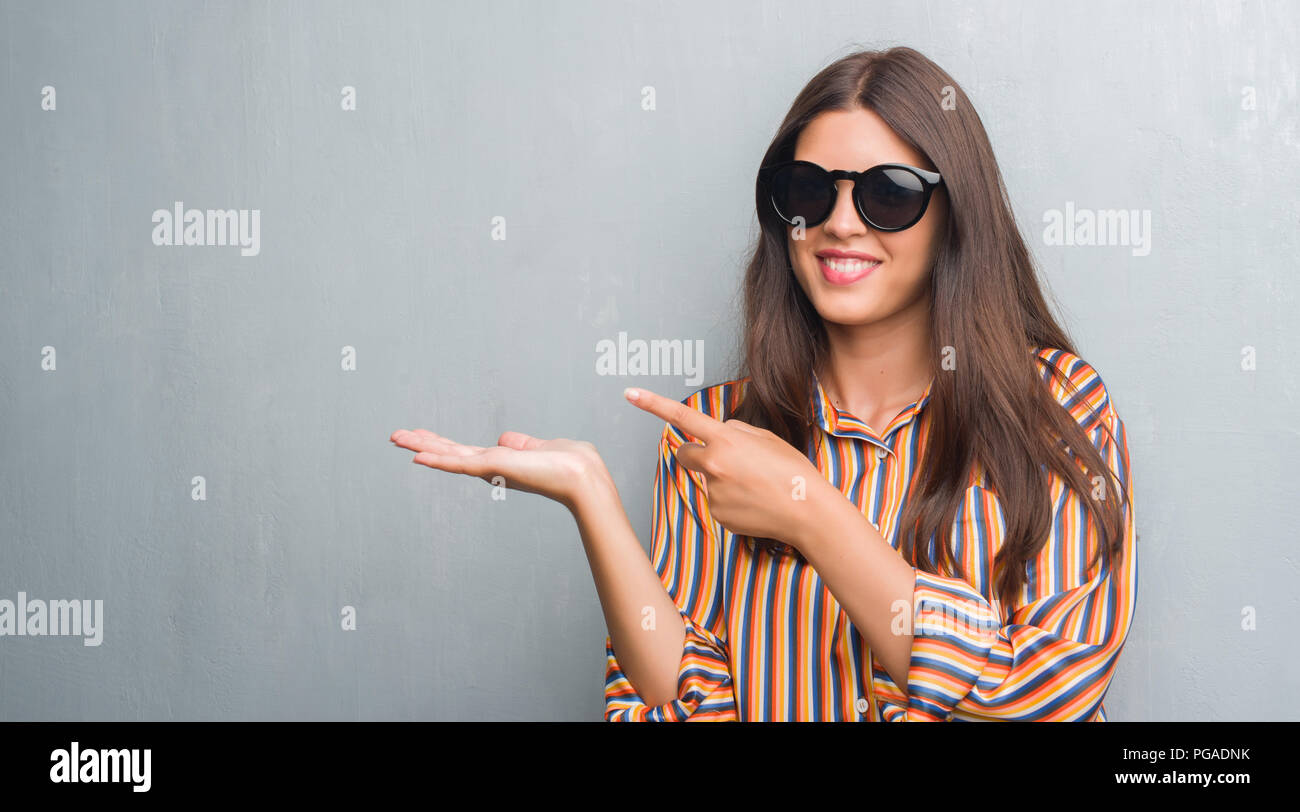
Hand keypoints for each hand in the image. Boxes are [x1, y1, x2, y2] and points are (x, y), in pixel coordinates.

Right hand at [390, 428, 608, 511]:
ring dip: (420, 447)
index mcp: (500, 461)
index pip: (463, 451)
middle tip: (394, 436)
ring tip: (395, 438)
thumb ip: (522, 444)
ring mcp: (490, 469)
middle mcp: (491, 467)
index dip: (440, 443)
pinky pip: (460, 464)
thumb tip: (506, 439)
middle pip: (448, 453)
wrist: (582, 476)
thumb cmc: (571, 464)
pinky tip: (417, 457)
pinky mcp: (494, 468)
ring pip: (448, 456)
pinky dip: (438, 461)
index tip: (419, 435)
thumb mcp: (541, 447)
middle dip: (421, 443)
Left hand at [623, 387, 829, 548]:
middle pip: (684, 453)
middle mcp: (713, 466)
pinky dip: (732, 502)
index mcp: (725, 440)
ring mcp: (713, 493)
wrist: (807, 512)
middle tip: (727, 460)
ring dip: (723, 480)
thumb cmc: (792, 471)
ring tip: (756, 486)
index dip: (653, 404)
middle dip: (697, 453)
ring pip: (707, 479)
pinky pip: (718, 502)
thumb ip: (735, 431)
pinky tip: (754, 504)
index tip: (630, 394)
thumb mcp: (766, 438)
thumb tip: (718, 433)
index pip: (682, 417)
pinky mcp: (718, 515)